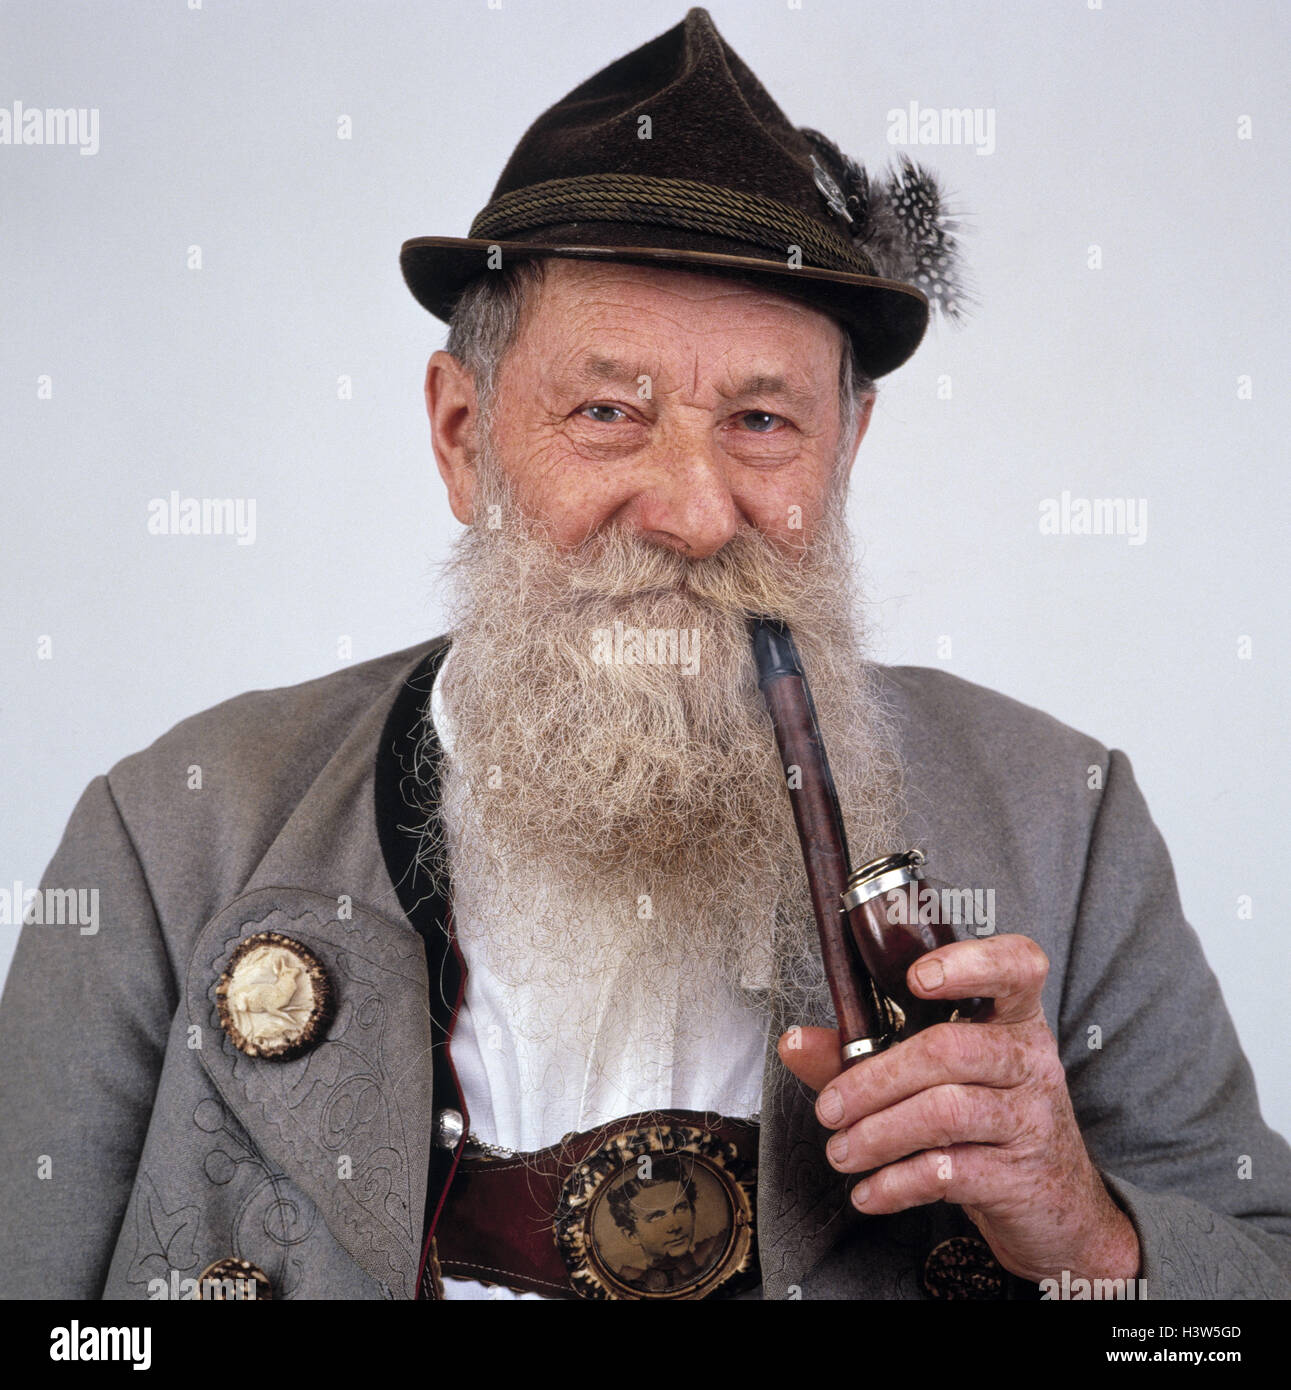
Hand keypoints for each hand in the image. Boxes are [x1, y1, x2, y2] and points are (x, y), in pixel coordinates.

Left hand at [777, 933, 1140, 1285]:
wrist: (1057, 1208)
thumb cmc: (986, 1120)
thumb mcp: (935, 1076)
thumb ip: (864, 1054)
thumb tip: (795, 1042)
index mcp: (1012, 1017)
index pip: (1015, 967)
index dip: (971, 963)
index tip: (915, 977)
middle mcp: (1029, 1058)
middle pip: (949, 1049)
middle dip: (875, 1078)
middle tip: (829, 1108)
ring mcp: (1031, 1117)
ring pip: (946, 1112)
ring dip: (878, 1134)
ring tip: (840, 1152)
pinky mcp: (1021, 1176)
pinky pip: (950, 1172)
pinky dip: (897, 1183)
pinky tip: (869, 1191)